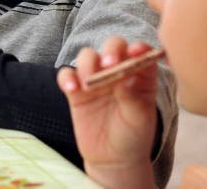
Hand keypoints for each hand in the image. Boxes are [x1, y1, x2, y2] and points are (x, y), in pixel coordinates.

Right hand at [57, 37, 157, 188]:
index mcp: (140, 74)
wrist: (113, 159)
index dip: (139, 47)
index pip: (140, 51)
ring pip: (87, 55)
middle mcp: (117, 70)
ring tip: (89, 82)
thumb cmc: (133, 136)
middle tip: (109, 63)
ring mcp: (96, 78)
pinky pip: (66, 75)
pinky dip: (67, 78)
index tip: (136, 52)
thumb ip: (132, 97)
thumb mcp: (139, 119)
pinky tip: (72, 89)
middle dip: (111, 50)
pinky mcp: (77, 91)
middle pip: (112, 46)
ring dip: (88, 63)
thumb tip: (122, 77)